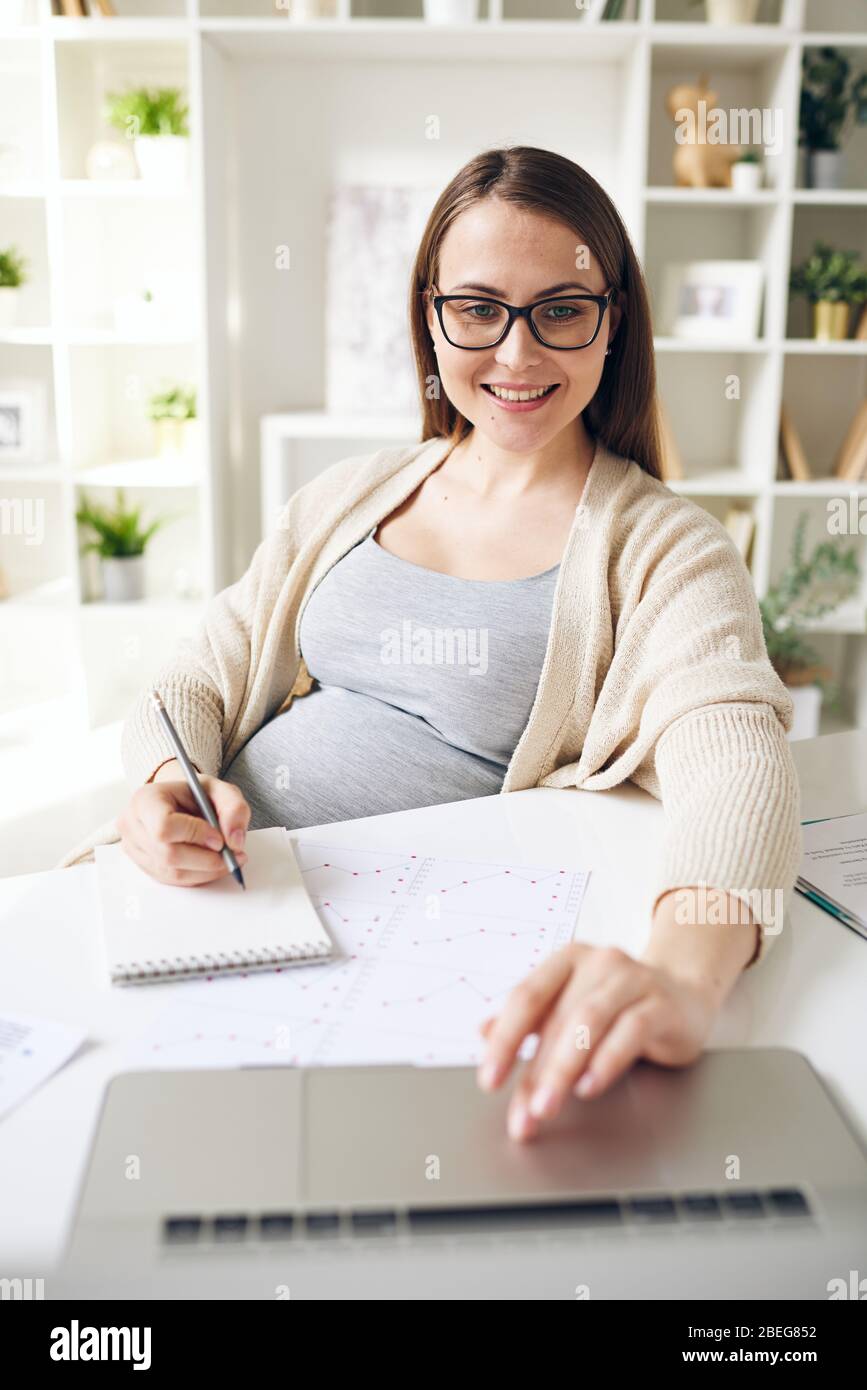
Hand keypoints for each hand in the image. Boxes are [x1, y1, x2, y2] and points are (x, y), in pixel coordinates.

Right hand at [118, 771, 250, 886]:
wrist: (178, 801)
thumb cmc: (194, 794)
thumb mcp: (219, 789)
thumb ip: (233, 808)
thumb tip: (234, 841)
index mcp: (145, 800)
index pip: (164, 826)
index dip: (195, 835)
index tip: (218, 838)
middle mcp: (133, 825)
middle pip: (169, 855)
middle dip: (207, 859)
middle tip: (232, 855)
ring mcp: (135, 849)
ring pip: (172, 873)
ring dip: (207, 871)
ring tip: (228, 859)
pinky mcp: (144, 866)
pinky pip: (173, 881)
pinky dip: (198, 876)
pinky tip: (212, 865)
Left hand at [476, 944, 718, 1141]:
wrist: (684, 991)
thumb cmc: (618, 1003)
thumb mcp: (571, 1004)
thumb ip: (531, 1018)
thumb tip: (483, 1031)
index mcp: (567, 961)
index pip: (526, 997)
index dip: (505, 1039)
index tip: (490, 1079)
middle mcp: (598, 963)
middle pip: (557, 1020)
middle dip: (534, 1073)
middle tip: (521, 1114)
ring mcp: (633, 980)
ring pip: (589, 1022)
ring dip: (563, 1069)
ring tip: (546, 1107)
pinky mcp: (662, 1005)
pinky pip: (630, 1031)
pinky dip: (606, 1061)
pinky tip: (589, 1088)